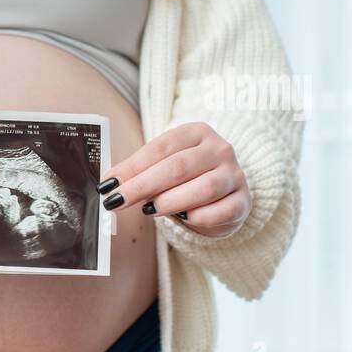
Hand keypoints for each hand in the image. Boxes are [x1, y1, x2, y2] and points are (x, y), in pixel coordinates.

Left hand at [98, 123, 249, 238]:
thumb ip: (140, 171)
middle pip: (178, 167)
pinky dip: (199, 217)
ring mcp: (235, 175)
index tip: (108, 184)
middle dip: (143, 186)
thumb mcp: (163, 166)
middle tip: (117, 201)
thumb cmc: (186, 178)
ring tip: (149, 210)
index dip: (132, 167)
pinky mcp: (243, 201)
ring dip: (171, 201)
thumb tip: (110, 183)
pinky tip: (183, 218)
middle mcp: (219, 149)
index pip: (160, 148)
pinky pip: (221, 211)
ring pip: (203, 188)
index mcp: (197, 132)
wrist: (222, 196)